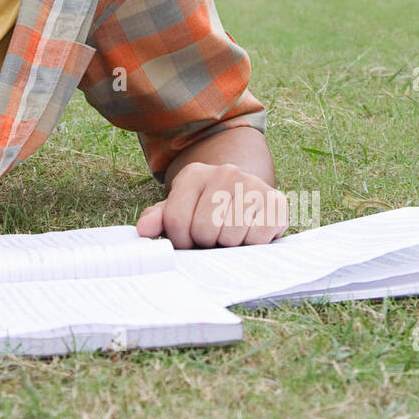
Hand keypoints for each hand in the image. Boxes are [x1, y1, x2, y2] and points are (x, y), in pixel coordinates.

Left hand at [136, 163, 287, 247]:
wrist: (247, 195)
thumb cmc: (207, 209)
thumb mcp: (181, 208)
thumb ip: (160, 218)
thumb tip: (143, 230)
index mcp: (194, 175)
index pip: (176, 220)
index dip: (180, 241)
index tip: (188, 240)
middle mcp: (224, 173)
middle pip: (204, 230)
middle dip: (206, 243)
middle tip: (212, 237)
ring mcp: (252, 185)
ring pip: (230, 237)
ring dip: (228, 245)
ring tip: (230, 234)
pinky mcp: (276, 201)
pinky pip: (257, 239)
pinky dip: (252, 245)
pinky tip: (250, 232)